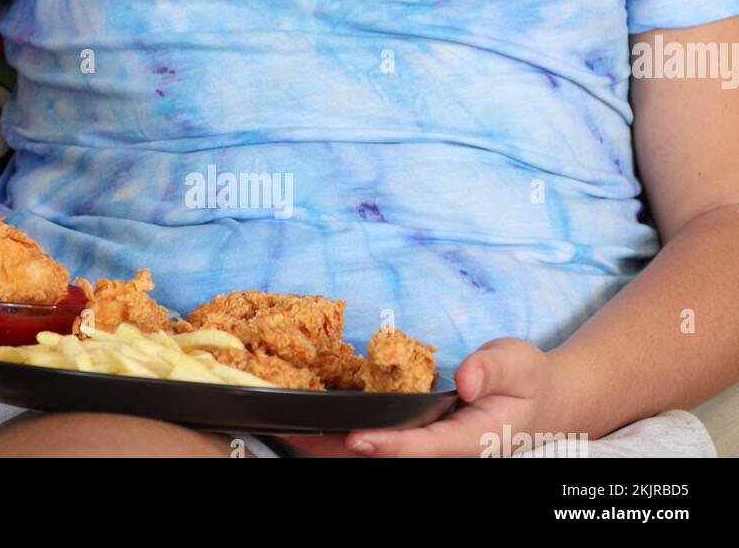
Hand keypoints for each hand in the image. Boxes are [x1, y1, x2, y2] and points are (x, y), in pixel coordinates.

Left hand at [287, 338, 563, 456]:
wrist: (535, 402)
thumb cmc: (526, 382)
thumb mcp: (521, 365)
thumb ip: (495, 368)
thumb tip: (465, 378)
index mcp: (470, 439)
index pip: (426, 447)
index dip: (391, 444)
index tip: (356, 437)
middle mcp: (442, 450)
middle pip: (387, 457)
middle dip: (340, 449)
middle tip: (295, 434)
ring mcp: (425, 446)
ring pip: (376, 454)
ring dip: (331, 445)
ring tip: (288, 430)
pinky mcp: (413, 438)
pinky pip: (377, 440)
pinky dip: (340, 435)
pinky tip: (310, 421)